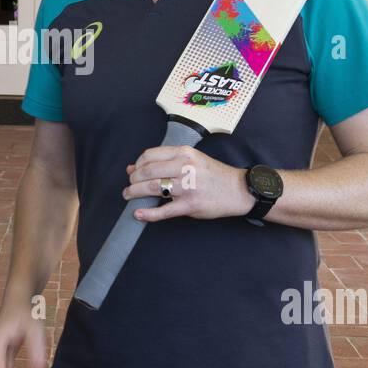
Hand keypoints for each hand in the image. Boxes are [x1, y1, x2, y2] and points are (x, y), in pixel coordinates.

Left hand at [122, 145, 254, 221]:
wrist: (239, 190)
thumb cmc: (213, 174)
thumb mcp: (191, 160)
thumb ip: (165, 162)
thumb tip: (133, 168)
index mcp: (184, 153)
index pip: (150, 155)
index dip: (137, 164)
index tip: (134, 171)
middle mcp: (185, 167)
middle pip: (147, 172)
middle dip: (133, 180)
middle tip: (129, 186)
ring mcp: (188, 187)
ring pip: (151, 188)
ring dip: (134, 193)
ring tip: (129, 196)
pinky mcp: (190, 205)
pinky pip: (164, 210)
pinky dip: (148, 213)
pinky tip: (138, 213)